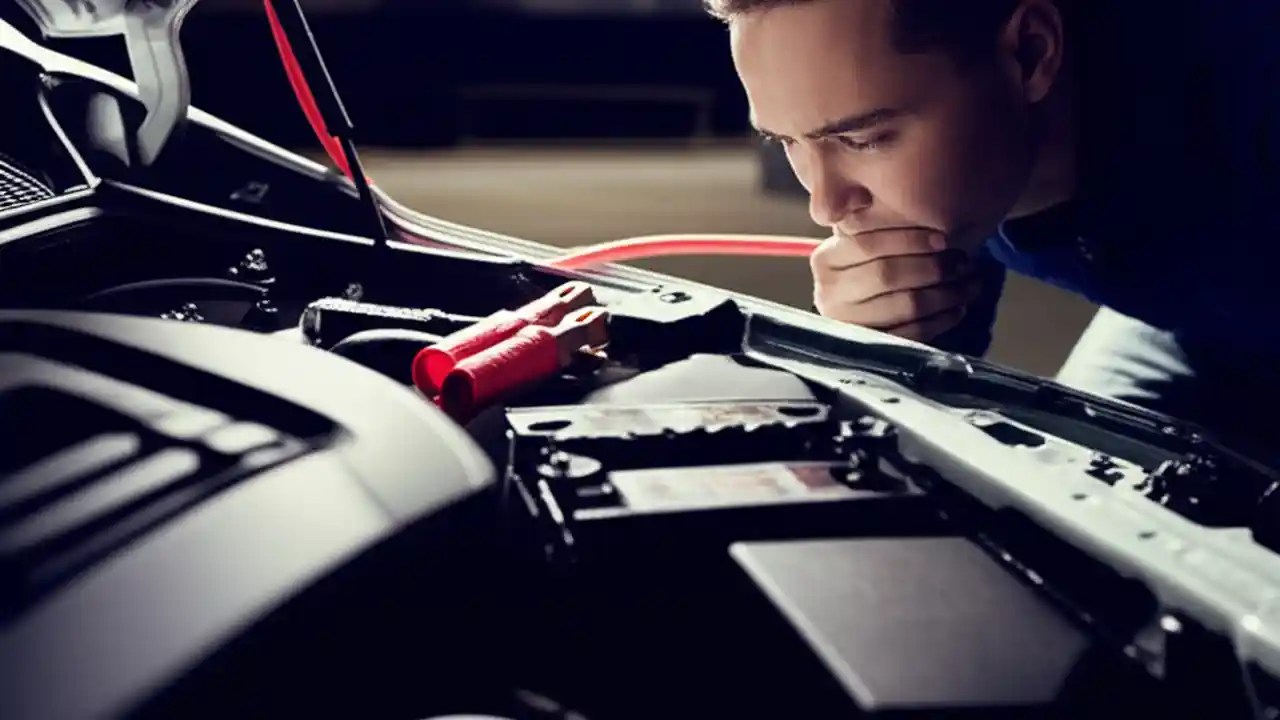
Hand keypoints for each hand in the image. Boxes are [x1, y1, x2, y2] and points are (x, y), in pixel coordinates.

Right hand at [810, 228, 983, 341]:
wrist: (850, 312)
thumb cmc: (863, 268)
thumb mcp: (859, 244)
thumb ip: (873, 225)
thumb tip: (901, 197)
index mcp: (826, 260)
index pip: (868, 244)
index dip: (909, 240)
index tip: (944, 238)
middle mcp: (829, 292)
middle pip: (887, 275)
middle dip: (933, 267)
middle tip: (964, 262)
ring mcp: (847, 323)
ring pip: (905, 304)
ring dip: (946, 294)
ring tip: (971, 284)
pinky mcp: (869, 347)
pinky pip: (912, 333)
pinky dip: (940, 320)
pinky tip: (958, 309)